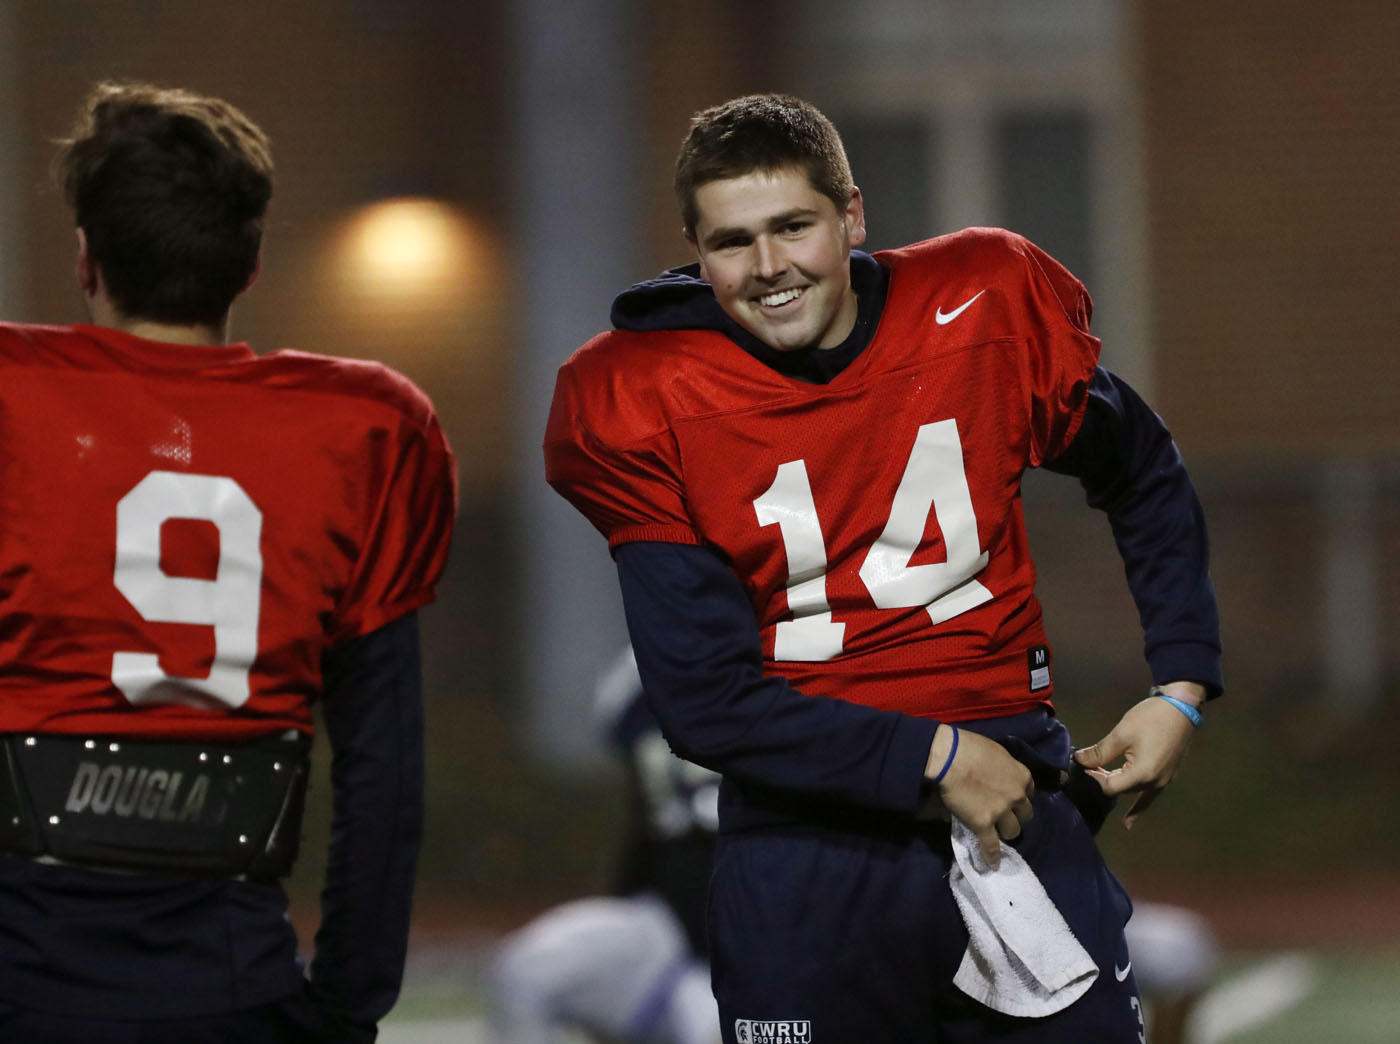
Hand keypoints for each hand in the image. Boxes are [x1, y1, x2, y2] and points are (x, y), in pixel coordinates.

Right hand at [927, 724, 1033, 868]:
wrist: (950, 757)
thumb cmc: (969, 747)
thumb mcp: (996, 753)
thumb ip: (1003, 769)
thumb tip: (997, 776)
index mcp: (1022, 775)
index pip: (1029, 792)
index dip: (1019, 796)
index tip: (1011, 798)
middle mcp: (1017, 795)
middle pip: (1026, 815)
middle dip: (1017, 816)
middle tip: (1004, 816)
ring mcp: (1001, 811)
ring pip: (1013, 831)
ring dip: (1006, 832)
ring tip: (997, 833)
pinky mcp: (984, 824)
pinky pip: (991, 845)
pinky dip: (992, 856)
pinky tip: (992, 864)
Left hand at [1073, 681, 1203, 828]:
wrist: (1181, 708)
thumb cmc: (1150, 719)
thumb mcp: (1121, 735)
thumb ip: (1099, 752)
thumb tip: (1079, 760)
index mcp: (1142, 774)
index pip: (1109, 786)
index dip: (1094, 776)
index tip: (1085, 763)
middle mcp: (1154, 783)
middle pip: (1121, 789)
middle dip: (1104, 779)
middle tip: (1091, 764)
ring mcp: (1164, 781)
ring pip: (1134, 792)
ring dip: (1118, 786)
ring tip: (1102, 780)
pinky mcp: (1168, 775)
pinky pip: (1150, 795)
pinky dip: (1138, 806)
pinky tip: (1129, 821)